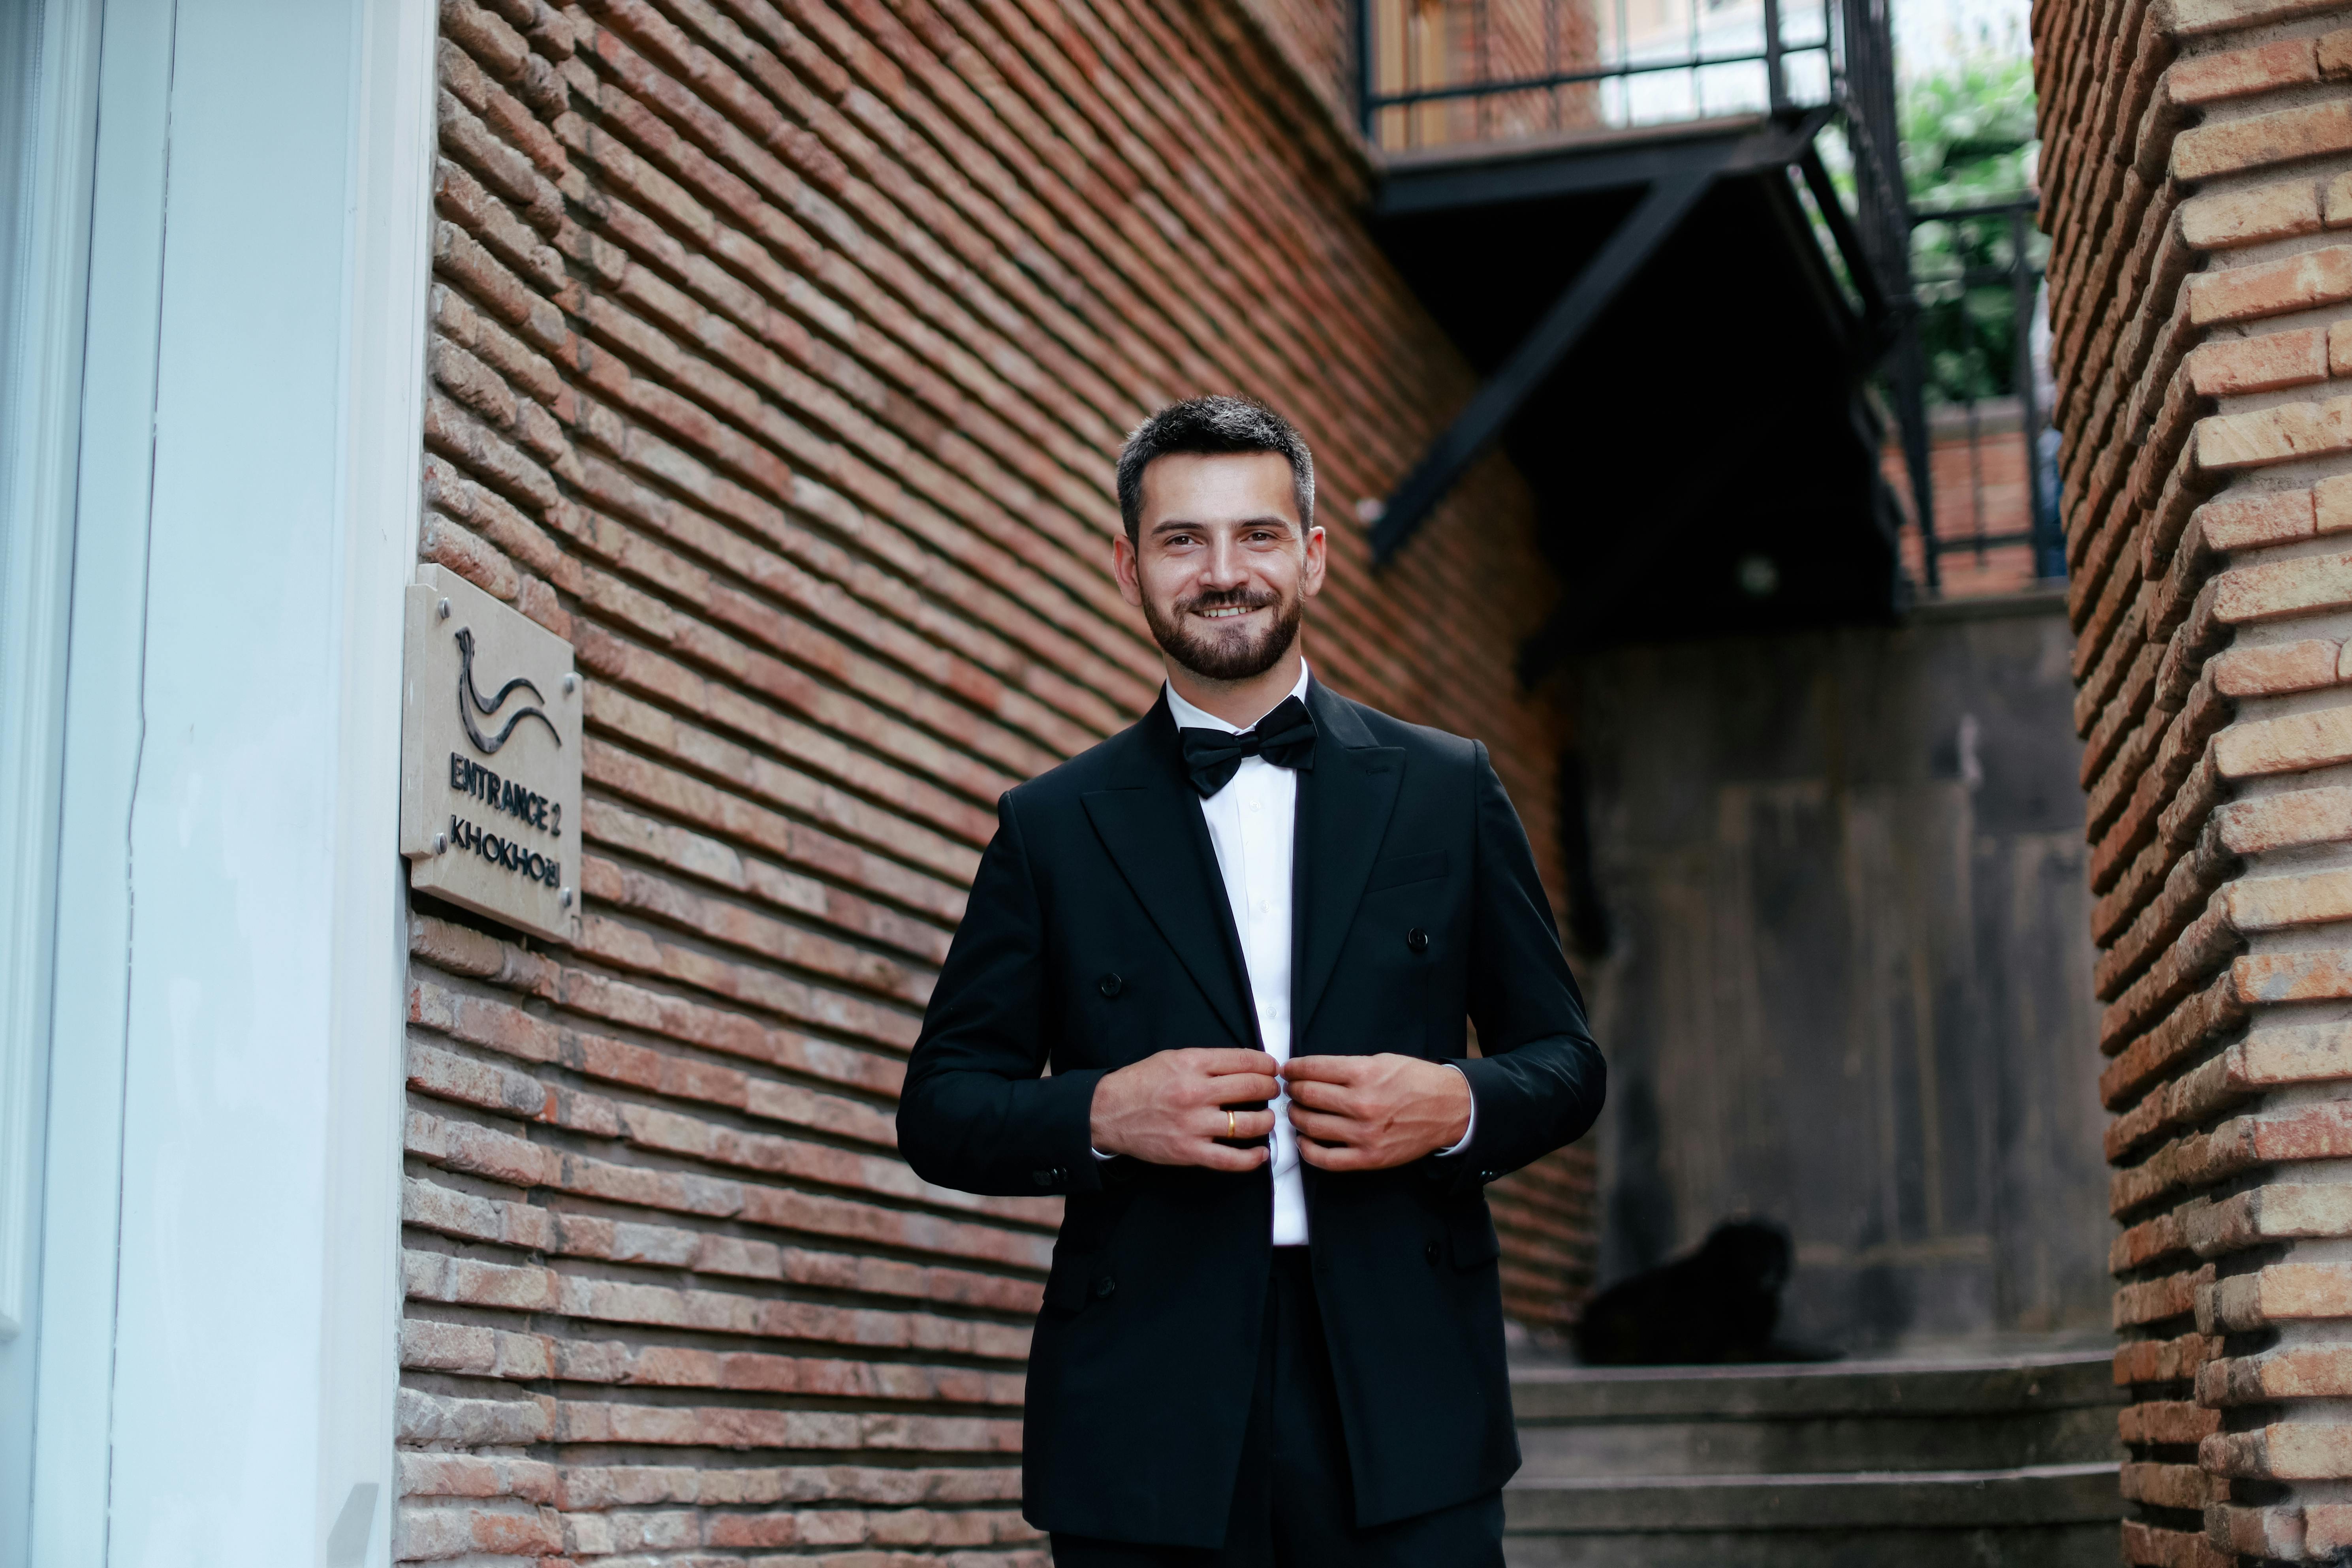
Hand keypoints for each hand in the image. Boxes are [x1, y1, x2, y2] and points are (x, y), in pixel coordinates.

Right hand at [1090, 1048, 1280, 1169]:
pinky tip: (1261, 1153)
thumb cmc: (1140, 1083)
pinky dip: (1252, 1159)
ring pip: (1249, 1124)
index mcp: (1192, 1064)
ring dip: (1267, 1121)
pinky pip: (1230, 1159)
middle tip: (1273, 1091)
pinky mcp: (1189, 1151)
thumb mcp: (1173, 1058)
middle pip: (1252, 1088)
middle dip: (1270, 1089)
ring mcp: (1193, 1124)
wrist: (1108, 1112)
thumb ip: (1207, 1061)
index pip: (1244, 1060)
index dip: (1266, 1065)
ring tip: (1267, 1118)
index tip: (1272, 1069)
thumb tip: (1245, 1065)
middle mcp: (1195, 1092)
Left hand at [1282, 1054, 1470, 1171]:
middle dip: (1292, 1090)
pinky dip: (1307, 1149)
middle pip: (1308, 1095)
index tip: (1287, 1070)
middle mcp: (1362, 1103)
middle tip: (1289, 1089)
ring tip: (1295, 1111)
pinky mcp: (1369, 1157)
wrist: (1450, 1109)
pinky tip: (1303, 1140)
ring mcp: (1364, 1133)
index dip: (1293, 1069)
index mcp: (1364, 1073)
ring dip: (1296, 1116)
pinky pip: (1326, 1159)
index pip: (1312, 1069)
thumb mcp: (1382, 1061)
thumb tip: (1312, 1071)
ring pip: (1311, 1125)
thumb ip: (1348, 1067)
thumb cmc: (1416, 1081)